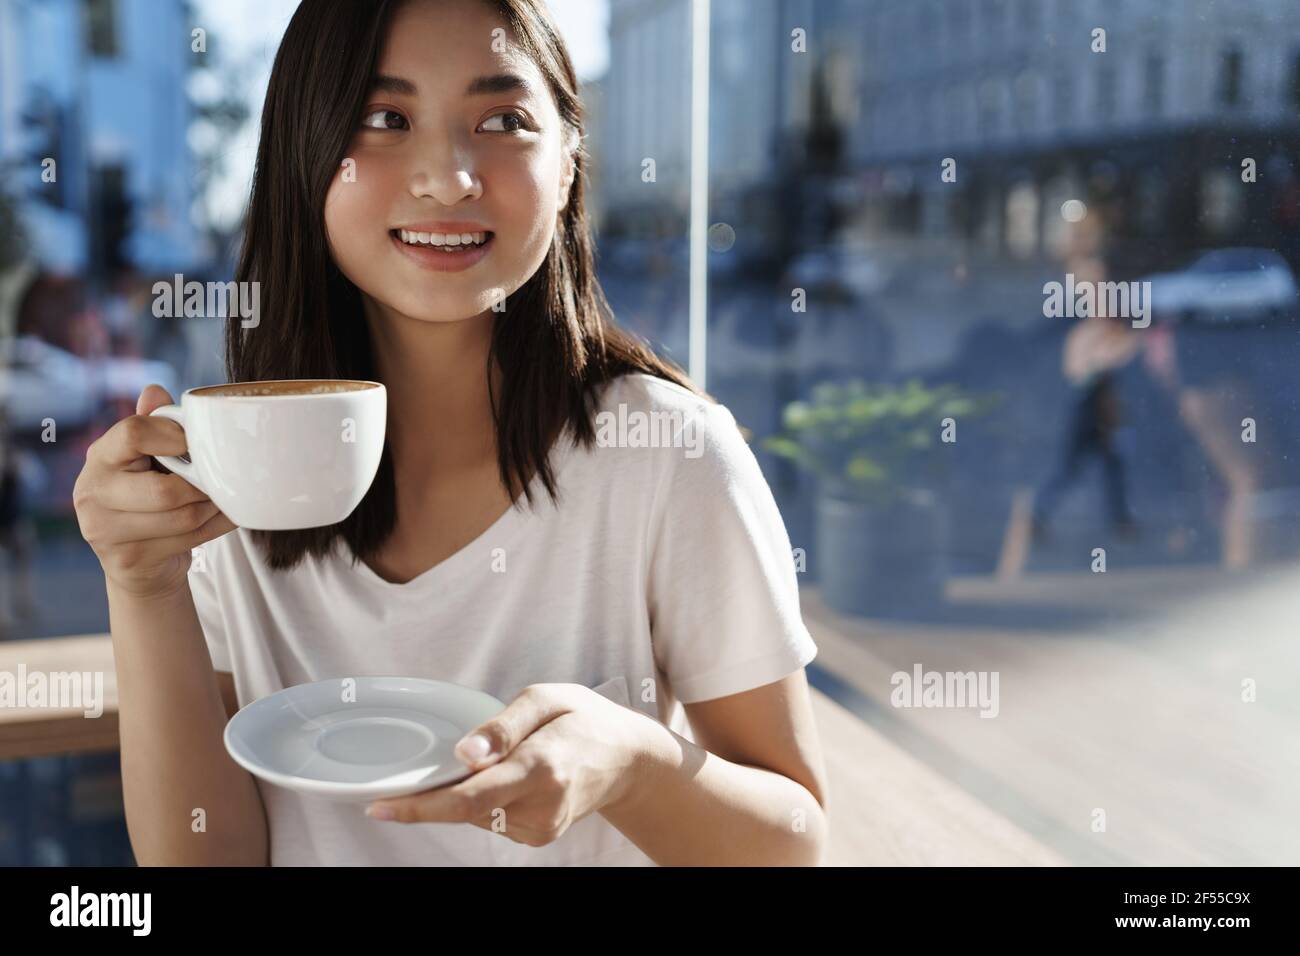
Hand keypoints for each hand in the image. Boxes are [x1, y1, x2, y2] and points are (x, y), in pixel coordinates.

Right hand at [73, 384, 237, 599]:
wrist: (138, 561)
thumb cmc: (147, 496)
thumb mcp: (146, 458)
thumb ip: (152, 425)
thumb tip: (155, 391)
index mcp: (99, 457)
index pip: (134, 433)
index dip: (175, 435)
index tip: (196, 442)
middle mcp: (92, 492)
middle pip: (166, 489)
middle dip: (202, 486)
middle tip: (218, 480)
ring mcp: (105, 531)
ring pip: (183, 517)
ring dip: (214, 507)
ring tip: (222, 497)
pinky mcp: (129, 559)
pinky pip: (190, 540)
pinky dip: (217, 526)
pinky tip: (222, 516)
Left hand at [365, 683, 653, 845]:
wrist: (628, 758)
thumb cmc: (584, 719)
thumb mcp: (547, 698)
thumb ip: (503, 726)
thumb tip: (463, 752)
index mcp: (542, 767)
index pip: (470, 797)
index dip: (421, 806)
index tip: (380, 807)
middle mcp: (541, 806)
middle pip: (466, 807)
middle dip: (444, 787)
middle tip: (451, 758)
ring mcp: (541, 827)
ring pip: (477, 813)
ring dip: (472, 788)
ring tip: (511, 757)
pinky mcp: (539, 836)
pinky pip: (492, 817)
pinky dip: (489, 797)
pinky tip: (513, 775)